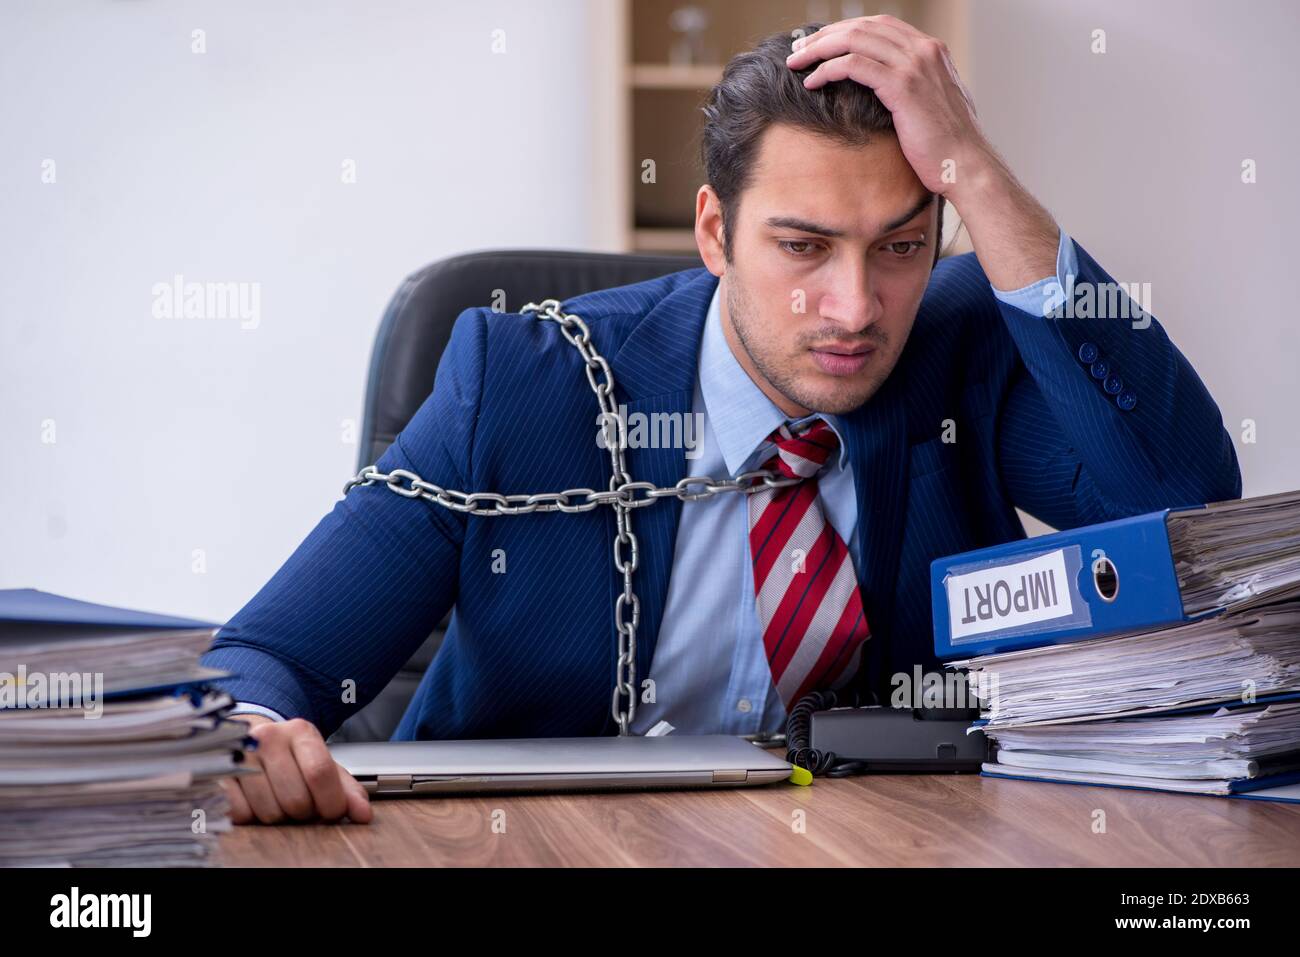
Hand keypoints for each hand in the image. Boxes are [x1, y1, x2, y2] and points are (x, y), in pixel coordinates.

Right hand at [223, 714, 372, 824]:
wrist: (249, 740)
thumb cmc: (289, 756)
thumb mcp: (321, 764)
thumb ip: (346, 789)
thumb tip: (363, 814)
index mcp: (300, 731)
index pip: (320, 773)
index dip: (330, 802)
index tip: (331, 812)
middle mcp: (268, 737)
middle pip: (296, 799)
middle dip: (304, 812)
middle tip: (300, 805)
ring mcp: (239, 755)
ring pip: (269, 811)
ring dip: (278, 817)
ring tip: (277, 801)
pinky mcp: (216, 774)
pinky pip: (240, 813)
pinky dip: (251, 817)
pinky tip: (254, 802)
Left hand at [785, 15, 1057, 290]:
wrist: (966, 165)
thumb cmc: (947, 146)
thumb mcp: (934, 105)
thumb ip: (916, 87)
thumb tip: (889, 88)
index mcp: (931, 50)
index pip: (880, 25)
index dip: (845, 30)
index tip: (820, 43)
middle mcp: (924, 50)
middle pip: (863, 27)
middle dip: (826, 36)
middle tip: (798, 51)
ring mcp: (915, 65)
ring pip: (854, 40)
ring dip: (819, 49)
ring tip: (796, 63)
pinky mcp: (903, 86)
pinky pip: (854, 66)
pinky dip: (828, 70)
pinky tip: (812, 82)